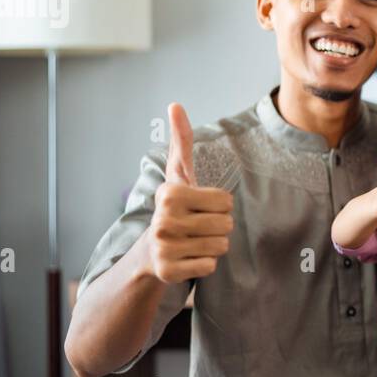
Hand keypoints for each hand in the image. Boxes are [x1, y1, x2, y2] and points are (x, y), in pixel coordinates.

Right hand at [147, 102, 233, 283]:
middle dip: (219, 226)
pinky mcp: (168, 272)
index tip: (198, 206)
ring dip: (213, 245)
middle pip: (226, 224)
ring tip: (193, 241)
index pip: (226, 200)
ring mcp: (164, 248)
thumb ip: (181, 140)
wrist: (150, 252)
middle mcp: (163, 220)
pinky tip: (187, 258)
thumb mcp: (179, 174)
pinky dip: (205, 263)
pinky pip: (211, 266)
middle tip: (197, 226)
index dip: (219, 205)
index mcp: (169, 193)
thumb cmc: (175, 207)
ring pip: (221, 246)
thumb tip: (175, 104)